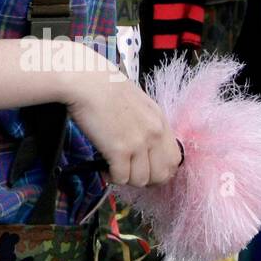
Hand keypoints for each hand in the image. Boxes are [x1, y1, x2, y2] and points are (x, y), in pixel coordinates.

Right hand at [61, 57, 181, 187]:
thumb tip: (143, 144)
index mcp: (160, 121)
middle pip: (161, 175)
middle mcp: (154, 134)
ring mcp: (138, 143)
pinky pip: (121, 178)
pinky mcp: (119, 150)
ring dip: (126, 178)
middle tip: (130, 172)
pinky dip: (112, 177)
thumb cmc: (104, 86)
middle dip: (145, 179)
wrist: (86, 80)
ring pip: (140, 180)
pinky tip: (104, 167)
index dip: (161, 170)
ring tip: (114, 168)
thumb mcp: (137, 102)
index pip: (174, 159)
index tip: (147, 169)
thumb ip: (145, 123)